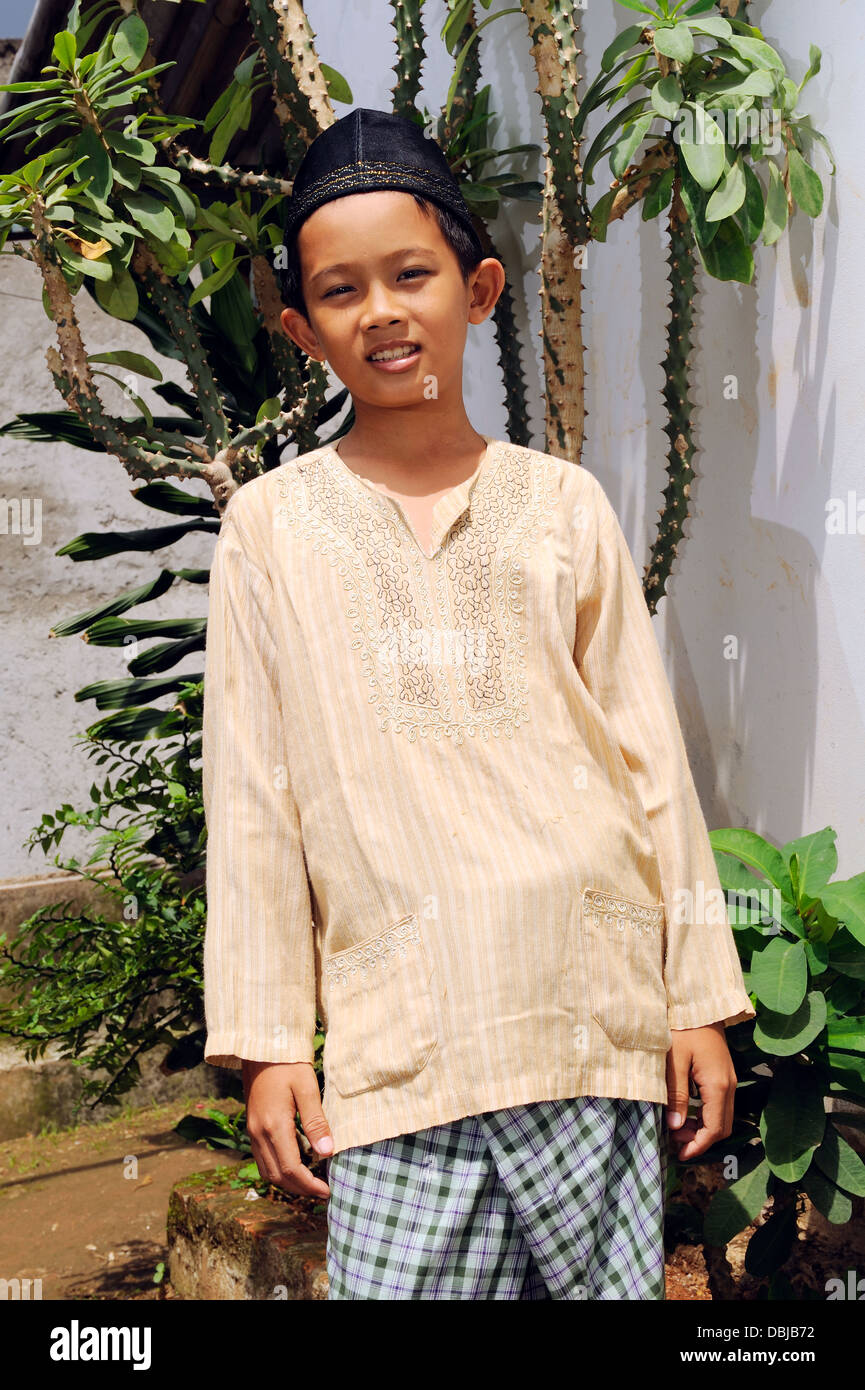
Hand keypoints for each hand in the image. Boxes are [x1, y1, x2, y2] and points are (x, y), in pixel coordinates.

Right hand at [242, 1059, 333, 1198]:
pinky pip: (262, 1158)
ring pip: (267, 1170)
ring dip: (288, 1182)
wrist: (262, 1046)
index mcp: (273, 1125)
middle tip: (322, 1190)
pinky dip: (278, 1169)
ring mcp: (252, 1130)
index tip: (328, 1191)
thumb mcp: (307, 1088)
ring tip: (311, 1181)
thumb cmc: (288, 1063)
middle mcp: (258, 1133)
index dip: (309, 1185)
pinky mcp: (252, 1126)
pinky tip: (296, 1163)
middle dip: (300, 1189)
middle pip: (277, 1176)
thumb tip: (327, 1152)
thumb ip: (316, 1121)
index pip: (291, 1169)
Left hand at [665, 1022, 736, 1160]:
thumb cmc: (683, 1030)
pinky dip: (705, 1115)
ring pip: (722, 1116)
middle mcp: (729, 1086)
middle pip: (721, 1127)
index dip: (698, 1146)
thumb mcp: (674, 1062)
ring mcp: (729, 1079)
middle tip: (674, 1141)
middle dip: (700, 1139)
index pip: (714, 1129)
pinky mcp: (724, 1074)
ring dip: (702, 1128)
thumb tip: (676, 1127)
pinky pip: (720, 1104)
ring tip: (677, 1128)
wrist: (698, 1005)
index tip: (679, 1154)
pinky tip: (686, 1112)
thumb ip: (676, 1095)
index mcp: (718, 1086)